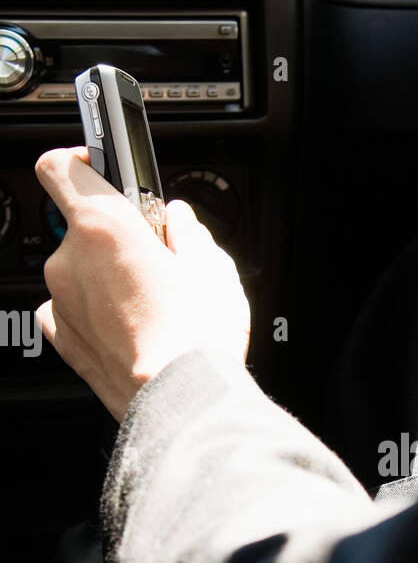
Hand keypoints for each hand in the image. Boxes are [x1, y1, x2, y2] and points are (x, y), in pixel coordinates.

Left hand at [34, 146, 250, 421]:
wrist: (183, 400)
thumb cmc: (196, 336)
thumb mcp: (212, 267)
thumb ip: (188, 232)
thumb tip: (179, 220)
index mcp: (103, 227)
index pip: (60, 167)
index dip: (79, 162)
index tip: (100, 170)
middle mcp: (69, 262)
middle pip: (81, 228)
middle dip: (114, 238)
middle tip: (154, 258)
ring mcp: (61, 304)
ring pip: (78, 273)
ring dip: (106, 279)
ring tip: (149, 302)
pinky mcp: (64, 341)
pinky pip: (71, 311)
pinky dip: (93, 313)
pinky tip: (127, 326)